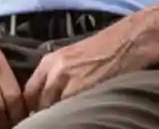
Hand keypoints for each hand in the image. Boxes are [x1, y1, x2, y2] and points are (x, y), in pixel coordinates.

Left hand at [24, 20, 148, 113]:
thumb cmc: (106, 48)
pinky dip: (72, 114)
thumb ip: (57, 74)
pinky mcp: (82, 88)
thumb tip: (48, 97)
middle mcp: (54, 70)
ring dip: (57, 114)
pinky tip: (81, 113)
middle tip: (53, 118)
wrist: (129, 40)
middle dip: (43, 112)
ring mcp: (68, 80)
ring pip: (51, 108)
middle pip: (38, 103)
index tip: (38, 113)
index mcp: (49, 61)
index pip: (28, 92)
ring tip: (69, 116)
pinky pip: (68, 109)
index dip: (32, 106)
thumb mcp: (73, 57)